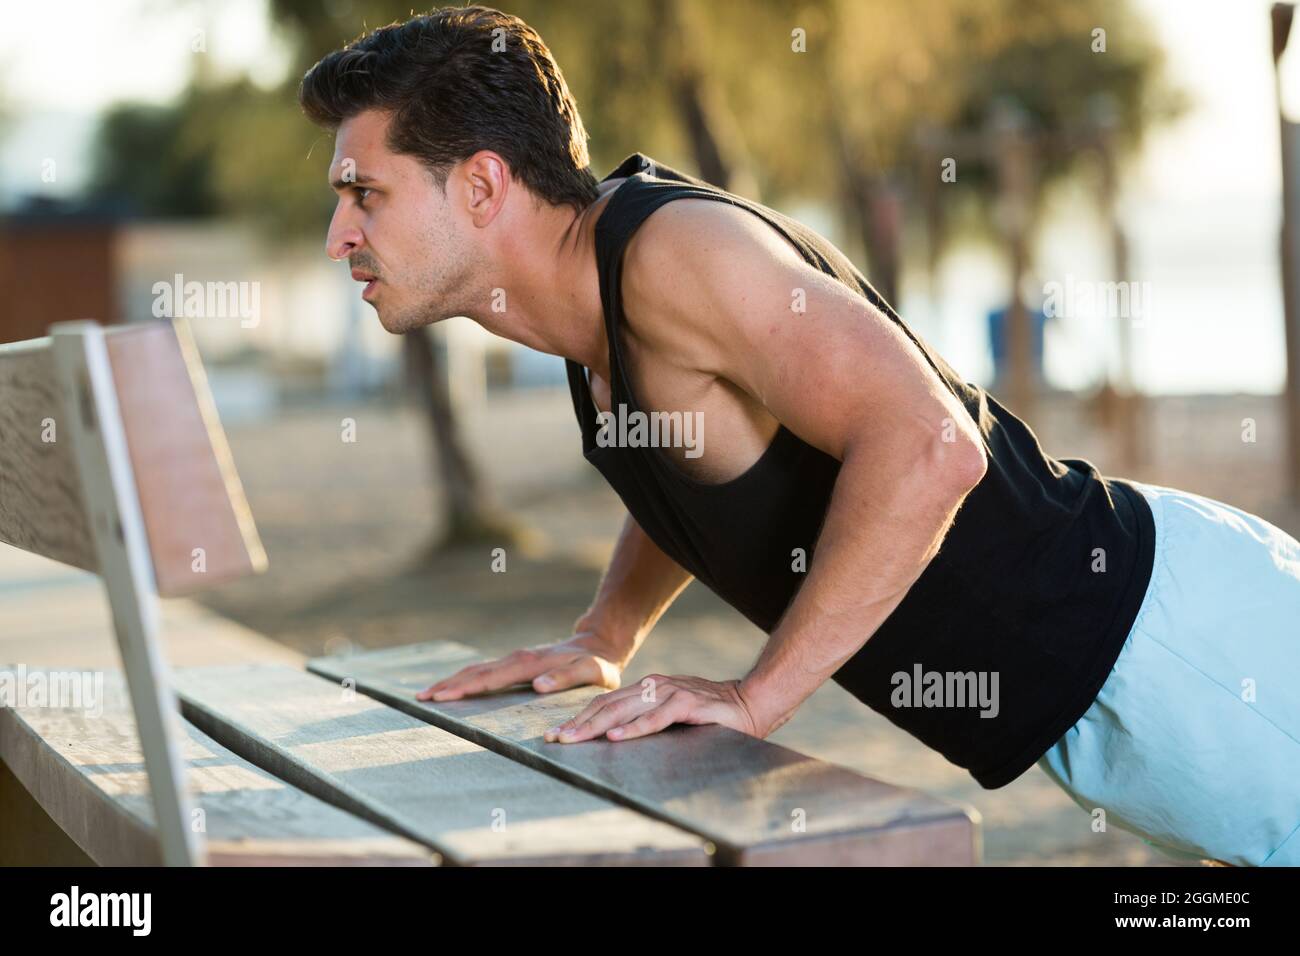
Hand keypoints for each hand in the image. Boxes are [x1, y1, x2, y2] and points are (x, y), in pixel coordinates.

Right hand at [416, 630, 627, 701]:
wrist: (599, 645)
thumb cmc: (597, 664)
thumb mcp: (592, 672)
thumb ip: (568, 678)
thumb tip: (537, 685)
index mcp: (531, 664)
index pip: (492, 677)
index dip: (466, 687)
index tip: (443, 696)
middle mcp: (517, 660)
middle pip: (476, 672)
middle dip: (448, 685)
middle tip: (421, 698)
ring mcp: (514, 661)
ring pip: (476, 670)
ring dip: (451, 681)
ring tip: (425, 694)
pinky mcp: (514, 665)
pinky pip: (483, 672)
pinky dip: (463, 679)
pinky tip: (450, 689)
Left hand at [543, 673, 760, 743]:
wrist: (752, 702)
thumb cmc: (710, 715)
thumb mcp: (671, 716)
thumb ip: (647, 720)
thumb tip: (613, 738)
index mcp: (647, 689)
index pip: (605, 702)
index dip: (579, 718)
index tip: (556, 735)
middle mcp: (655, 687)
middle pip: (608, 705)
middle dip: (578, 723)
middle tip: (555, 739)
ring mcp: (671, 693)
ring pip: (625, 709)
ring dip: (597, 725)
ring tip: (574, 738)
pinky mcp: (688, 704)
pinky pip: (657, 717)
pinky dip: (635, 728)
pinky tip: (616, 737)